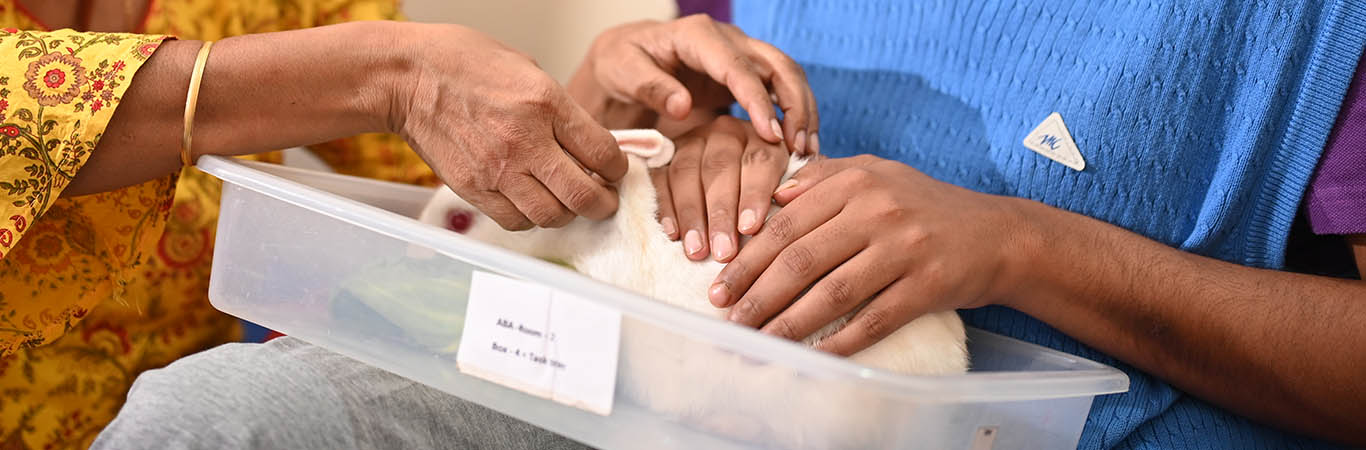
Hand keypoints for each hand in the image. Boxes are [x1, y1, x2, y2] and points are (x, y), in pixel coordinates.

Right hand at [393, 24, 626, 229]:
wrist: (407, 78)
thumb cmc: (463, 63)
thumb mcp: (527, 68)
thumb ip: (559, 107)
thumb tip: (585, 140)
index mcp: (545, 103)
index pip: (603, 153)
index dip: (618, 169)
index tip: (615, 171)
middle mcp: (525, 140)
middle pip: (584, 195)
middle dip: (603, 203)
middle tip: (603, 201)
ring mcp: (498, 169)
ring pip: (552, 216)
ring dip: (567, 214)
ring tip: (566, 202)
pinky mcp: (474, 188)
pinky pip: (516, 221)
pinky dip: (531, 218)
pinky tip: (532, 202)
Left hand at [569, 14, 819, 154]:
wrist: (624, 59)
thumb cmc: (621, 64)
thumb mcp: (622, 72)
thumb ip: (651, 87)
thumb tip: (683, 106)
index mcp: (698, 35)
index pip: (739, 67)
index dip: (759, 101)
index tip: (771, 135)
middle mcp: (727, 40)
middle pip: (778, 65)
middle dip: (796, 105)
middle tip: (801, 146)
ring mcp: (740, 55)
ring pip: (787, 76)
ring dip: (803, 111)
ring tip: (807, 149)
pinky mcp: (745, 75)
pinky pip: (780, 90)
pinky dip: (794, 115)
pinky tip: (798, 145)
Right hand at [651, 116, 788, 261]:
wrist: (742, 181)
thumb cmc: (777, 192)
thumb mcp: (796, 184)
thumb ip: (802, 185)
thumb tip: (789, 195)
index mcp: (763, 136)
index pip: (758, 161)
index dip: (754, 195)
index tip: (750, 229)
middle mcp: (726, 132)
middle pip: (720, 169)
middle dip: (720, 213)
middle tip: (723, 252)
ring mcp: (693, 142)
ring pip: (687, 173)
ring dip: (691, 215)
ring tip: (697, 251)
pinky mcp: (666, 157)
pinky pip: (660, 180)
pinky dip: (665, 208)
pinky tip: (672, 235)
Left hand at [708, 155, 1027, 354]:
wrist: (998, 234)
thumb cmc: (926, 205)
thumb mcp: (876, 173)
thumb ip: (824, 177)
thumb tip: (772, 196)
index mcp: (856, 182)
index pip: (786, 223)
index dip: (748, 258)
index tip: (720, 284)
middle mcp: (877, 212)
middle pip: (801, 259)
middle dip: (757, 293)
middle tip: (728, 318)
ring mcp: (904, 250)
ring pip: (832, 293)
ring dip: (789, 323)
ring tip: (760, 341)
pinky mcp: (927, 286)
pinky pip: (873, 321)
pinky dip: (839, 342)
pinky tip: (813, 357)